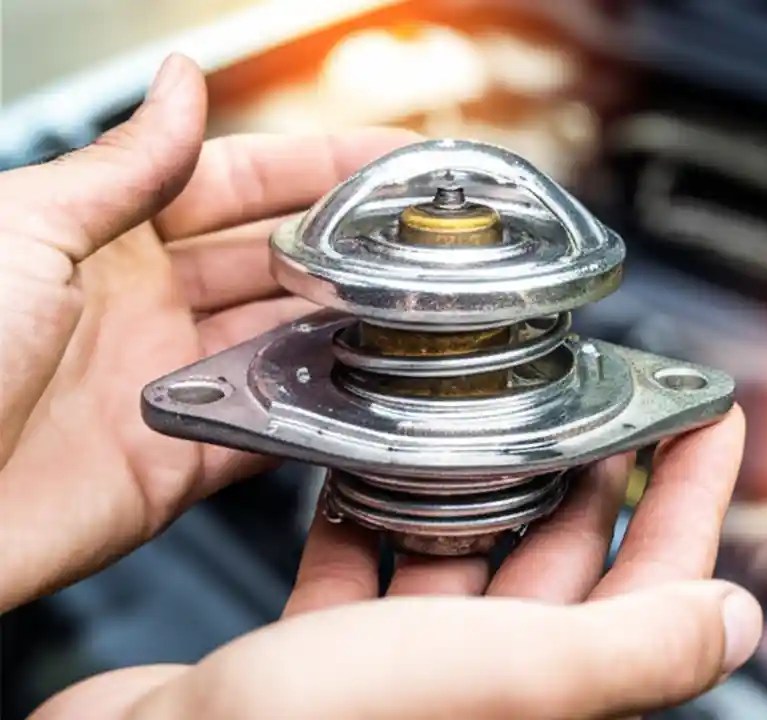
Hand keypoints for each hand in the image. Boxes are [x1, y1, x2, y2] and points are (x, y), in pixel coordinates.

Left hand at [0, 55, 421, 608]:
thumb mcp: (29, 226)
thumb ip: (126, 163)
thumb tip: (182, 84)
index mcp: (103, 235)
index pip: (232, 182)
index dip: (312, 166)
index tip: (385, 160)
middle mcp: (142, 304)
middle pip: (269, 260)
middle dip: (343, 244)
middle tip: (417, 238)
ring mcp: (165, 382)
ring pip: (281, 343)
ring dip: (340, 327)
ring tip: (405, 309)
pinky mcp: (176, 463)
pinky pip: (268, 432)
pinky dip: (314, 416)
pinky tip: (355, 395)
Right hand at [34, 407, 759, 719]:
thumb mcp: (506, 673)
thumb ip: (631, 646)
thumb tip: (736, 622)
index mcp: (544, 691)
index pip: (658, 589)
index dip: (691, 501)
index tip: (705, 420)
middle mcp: (481, 686)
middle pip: (567, 563)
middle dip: (590, 473)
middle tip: (603, 397)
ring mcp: (397, 673)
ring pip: (466, 560)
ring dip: (483, 486)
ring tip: (498, 414)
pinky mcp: (314, 662)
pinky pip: (362, 575)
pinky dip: (369, 521)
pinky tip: (365, 472)